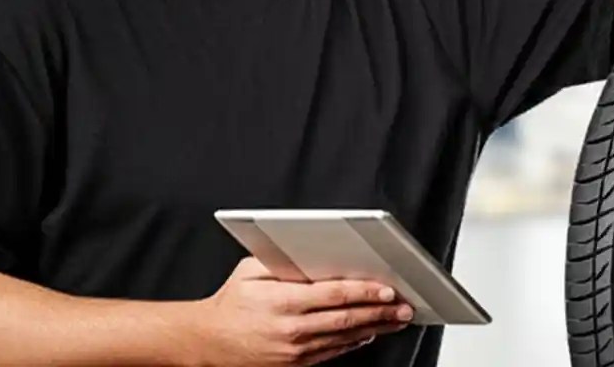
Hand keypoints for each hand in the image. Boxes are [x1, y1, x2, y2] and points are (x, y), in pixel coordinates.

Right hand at [187, 257, 413, 366]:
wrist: (208, 341)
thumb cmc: (231, 301)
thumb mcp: (251, 271)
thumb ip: (285, 264)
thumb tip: (317, 258)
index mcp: (283, 302)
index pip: (335, 295)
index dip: (365, 292)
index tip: (387, 289)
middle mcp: (293, 329)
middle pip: (348, 319)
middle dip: (381, 312)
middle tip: (404, 305)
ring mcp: (295, 351)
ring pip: (345, 338)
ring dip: (375, 328)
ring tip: (397, 319)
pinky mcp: (296, 364)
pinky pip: (333, 352)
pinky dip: (355, 341)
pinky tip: (369, 332)